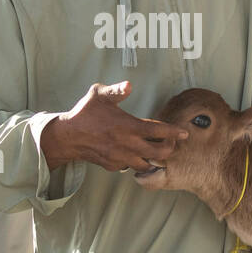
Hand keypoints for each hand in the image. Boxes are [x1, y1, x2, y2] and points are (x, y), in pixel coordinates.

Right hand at [40, 80, 188, 171]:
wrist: (66, 136)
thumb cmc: (84, 112)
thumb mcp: (99, 94)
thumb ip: (116, 90)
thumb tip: (129, 85)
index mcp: (128, 126)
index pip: (159, 131)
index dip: (174, 132)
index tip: (184, 133)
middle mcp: (127, 144)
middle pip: (159, 153)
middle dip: (169, 148)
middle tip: (171, 142)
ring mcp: (120, 158)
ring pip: (146, 164)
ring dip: (153, 158)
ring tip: (155, 150)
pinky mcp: (112, 166)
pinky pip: (129, 167)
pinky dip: (135, 162)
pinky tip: (135, 154)